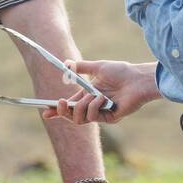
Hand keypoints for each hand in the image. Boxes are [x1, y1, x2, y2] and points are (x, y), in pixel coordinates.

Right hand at [40, 59, 160, 124]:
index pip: (69, 106)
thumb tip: (66, 64)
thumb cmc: (122, 72)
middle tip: (61, 102)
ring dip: (81, 106)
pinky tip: (102, 98)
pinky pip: (92, 117)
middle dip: (62, 111)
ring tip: (91, 95)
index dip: (56, 110)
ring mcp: (101, 113)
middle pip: (72, 116)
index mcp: (88, 96)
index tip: (45, 111)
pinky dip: (93, 106)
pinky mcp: (110, 118)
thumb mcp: (97, 67)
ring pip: (80, 119)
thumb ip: (80, 67)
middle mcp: (93, 106)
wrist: (138, 78)